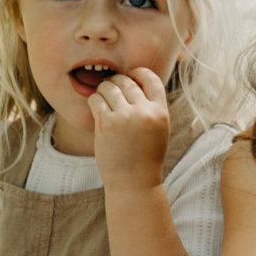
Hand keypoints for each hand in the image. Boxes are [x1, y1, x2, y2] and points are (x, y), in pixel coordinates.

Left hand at [88, 65, 171, 186]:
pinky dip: (94, 100)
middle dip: (116, 82)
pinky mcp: (106, 123)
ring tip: (102, 98)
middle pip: (126, 81)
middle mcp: (144, 112)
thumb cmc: (144, 158)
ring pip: (109, 87)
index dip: (138, 73)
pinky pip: (96, 100)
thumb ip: (151, 108)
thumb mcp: (158, 131)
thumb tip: (135, 83)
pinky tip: (96, 108)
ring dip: (102, 89)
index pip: (151, 79)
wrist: (133, 183)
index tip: (130, 75)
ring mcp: (125, 117)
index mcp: (160, 112)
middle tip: (110, 88)